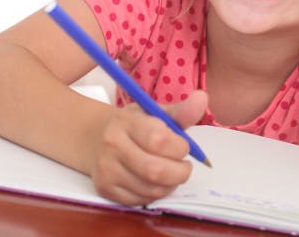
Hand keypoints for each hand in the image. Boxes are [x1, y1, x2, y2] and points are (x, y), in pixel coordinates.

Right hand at [89, 90, 207, 205]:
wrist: (96, 138)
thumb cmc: (134, 124)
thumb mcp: (155, 112)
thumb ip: (181, 110)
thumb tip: (202, 97)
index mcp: (126, 122)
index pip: (158, 140)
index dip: (180, 147)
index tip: (184, 146)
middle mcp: (112, 146)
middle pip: (155, 170)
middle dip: (180, 172)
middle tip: (185, 166)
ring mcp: (106, 170)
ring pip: (151, 190)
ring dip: (171, 185)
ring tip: (171, 173)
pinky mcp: (105, 190)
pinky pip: (141, 201)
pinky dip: (156, 194)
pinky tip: (155, 182)